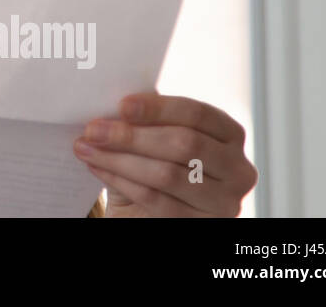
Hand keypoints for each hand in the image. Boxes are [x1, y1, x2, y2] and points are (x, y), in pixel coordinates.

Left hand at [73, 92, 257, 216]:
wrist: (154, 214)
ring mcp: (225, 202)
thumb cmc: (156, 166)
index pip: (198, 114)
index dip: (159, 108)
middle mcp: (238, 169)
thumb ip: (147, 120)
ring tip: (86, 148)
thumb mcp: (156, 140)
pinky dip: (121, 181)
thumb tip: (116, 100)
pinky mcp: (205, 225)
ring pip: (168, 174)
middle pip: (184, 144)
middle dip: (132, 135)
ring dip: (119, 159)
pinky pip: (157, 200)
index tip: (122, 105)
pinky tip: (98, 168)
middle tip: (93, 130)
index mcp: (230, 135)